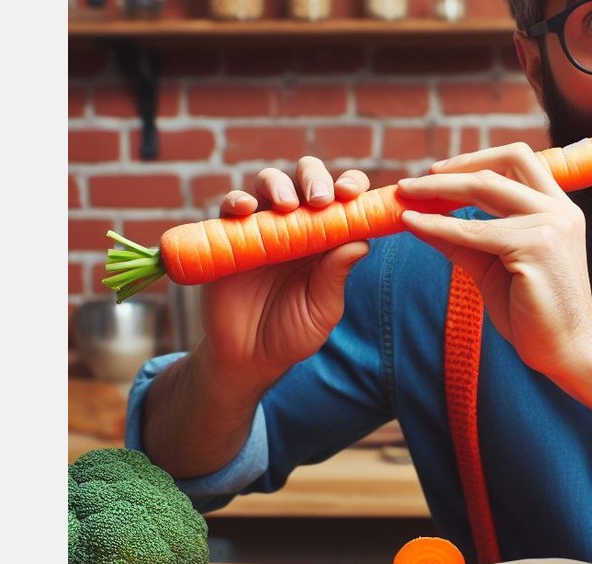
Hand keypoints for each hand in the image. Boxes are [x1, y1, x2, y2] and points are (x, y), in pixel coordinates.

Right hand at [199, 157, 370, 382]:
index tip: (353, 193)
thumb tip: (362, 241)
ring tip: (287, 205)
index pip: (343, 199)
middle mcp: (297, 225)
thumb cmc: (293, 333)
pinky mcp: (229, 235)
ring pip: (269, 183)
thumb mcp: (322, 309)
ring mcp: (262, 227)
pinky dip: (238, 200)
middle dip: (315, 178)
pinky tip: (246, 208)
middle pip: (306, 179)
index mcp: (327, 238)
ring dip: (279, 184)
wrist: (247, 357)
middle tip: (320, 200)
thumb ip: (336, 276)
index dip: (350, 186)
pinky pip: (231, 207)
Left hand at [397, 144, 591, 376]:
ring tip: (405, 196)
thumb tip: (419, 218)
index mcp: (557, 209)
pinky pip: (474, 230)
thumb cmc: (532, 313)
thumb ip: (463, 240)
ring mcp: (552, 225)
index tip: (438, 172)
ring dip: (437, 190)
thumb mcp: (492, 267)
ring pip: (485, 189)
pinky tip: (414, 224)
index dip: (475, 160)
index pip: (518, 161)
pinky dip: (438, 225)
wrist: (566, 351)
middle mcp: (560, 210)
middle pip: (504, 163)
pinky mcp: (537, 247)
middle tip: (414, 181)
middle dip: (454, 167)